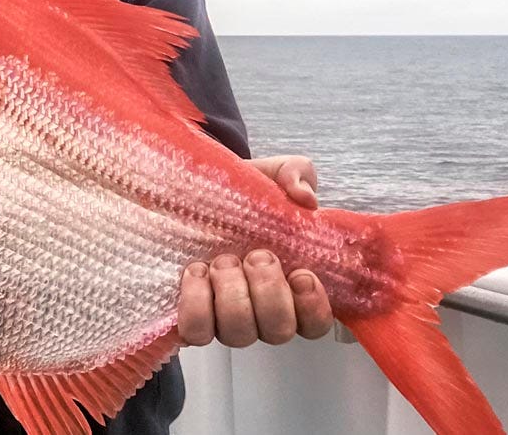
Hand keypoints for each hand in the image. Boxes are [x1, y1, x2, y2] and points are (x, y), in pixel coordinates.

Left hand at [177, 154, 331, 346]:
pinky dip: (197, 304)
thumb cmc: (240, 193)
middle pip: (279, 331)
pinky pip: (196, 332)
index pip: (315, 323)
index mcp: (290, 285)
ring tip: (222, 259)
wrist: (192, 192)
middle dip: (269, 292)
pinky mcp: (192, 316)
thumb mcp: (272, 175)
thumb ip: (296, 174)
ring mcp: (225, 318)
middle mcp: (260, 311)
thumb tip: (305, 197)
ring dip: (232, 296)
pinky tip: (196, 271)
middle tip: (255, 255)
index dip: (312, 307)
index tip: (301, 273)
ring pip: (239, 334)